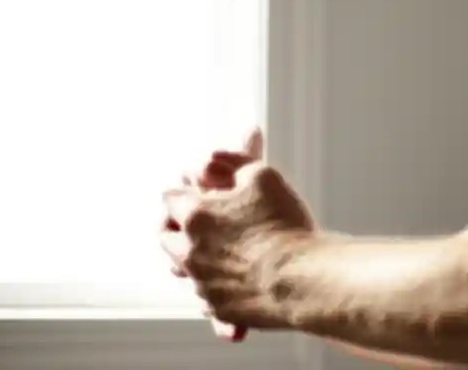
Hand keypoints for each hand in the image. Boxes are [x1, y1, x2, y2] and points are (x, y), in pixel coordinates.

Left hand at [167, 127, 264, 340]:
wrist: (301, 279)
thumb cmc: (283, 225)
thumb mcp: (263, 176)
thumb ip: (235, 162)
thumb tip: (215, 158)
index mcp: (195, 215)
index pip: (170, 198)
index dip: (185, 192)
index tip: (198, 192)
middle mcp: (189, 251)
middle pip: (166, 237)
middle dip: (178, 228)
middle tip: (199, 224)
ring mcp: (201, 283)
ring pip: (184, 269)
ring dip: (197, 258)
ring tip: (222, 253)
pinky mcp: (218, 308)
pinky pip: (206, 296)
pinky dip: (216, 286)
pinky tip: (238, 280)